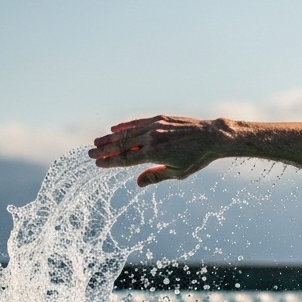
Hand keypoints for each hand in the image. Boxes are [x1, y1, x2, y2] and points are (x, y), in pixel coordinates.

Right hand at [89, 115, 222, 186]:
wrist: (212, 137)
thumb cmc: (197, 158)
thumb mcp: (178, 172)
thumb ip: (156, 176)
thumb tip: (137, 183)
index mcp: (154, 153)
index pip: (126, 159)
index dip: (110, 162)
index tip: (98, 164)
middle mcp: (151, 138)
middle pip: (122, 145)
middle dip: (105, 150)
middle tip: (90, 154)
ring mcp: (155, 126)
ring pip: (128, 132)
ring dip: (110, 137)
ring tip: (97, 142)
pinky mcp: (160, 118)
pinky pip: (138, 122)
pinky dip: (126, 125)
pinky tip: (115, 128)